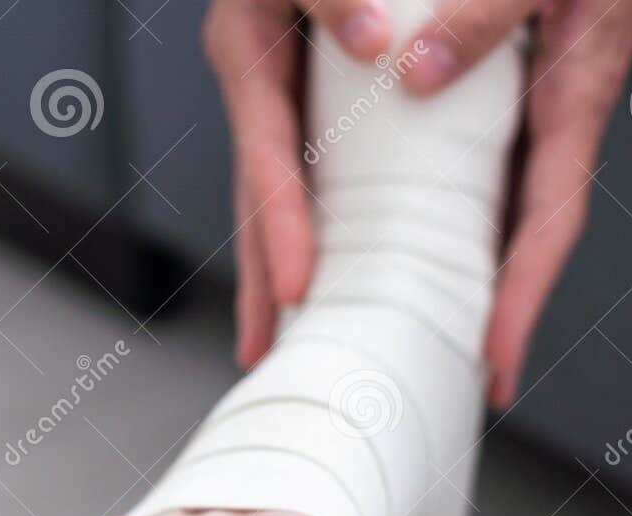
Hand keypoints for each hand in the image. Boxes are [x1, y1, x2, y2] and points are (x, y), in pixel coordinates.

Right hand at [203, 0, 395, 366]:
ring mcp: (284, 94)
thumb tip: (380, 45)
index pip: (266, 153)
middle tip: (268, 354)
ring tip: (285, 340)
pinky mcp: (311, 101)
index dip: (281, 224)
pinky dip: (316, 227)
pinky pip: (310, 174)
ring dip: (283, 268)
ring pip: (282, 194)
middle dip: (265, 279)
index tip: (296, 287)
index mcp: (251, 44)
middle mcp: (261, 77)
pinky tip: (327, 271)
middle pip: (262, 196)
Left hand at [397, 0, 631, 407]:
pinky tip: (389, 239)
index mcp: (575, 95)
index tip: (497, 359)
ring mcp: (525, 112)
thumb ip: (493, 10)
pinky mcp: (501, 95)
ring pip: (484, 208)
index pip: (549, 220)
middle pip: (512, 237)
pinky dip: (430, 211)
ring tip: (403, 330)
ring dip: (451, 271)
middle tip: (440, 379)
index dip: (523, 296)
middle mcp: (550, 118)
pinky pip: (463, 167)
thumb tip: (421, 70)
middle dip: (483, 314)